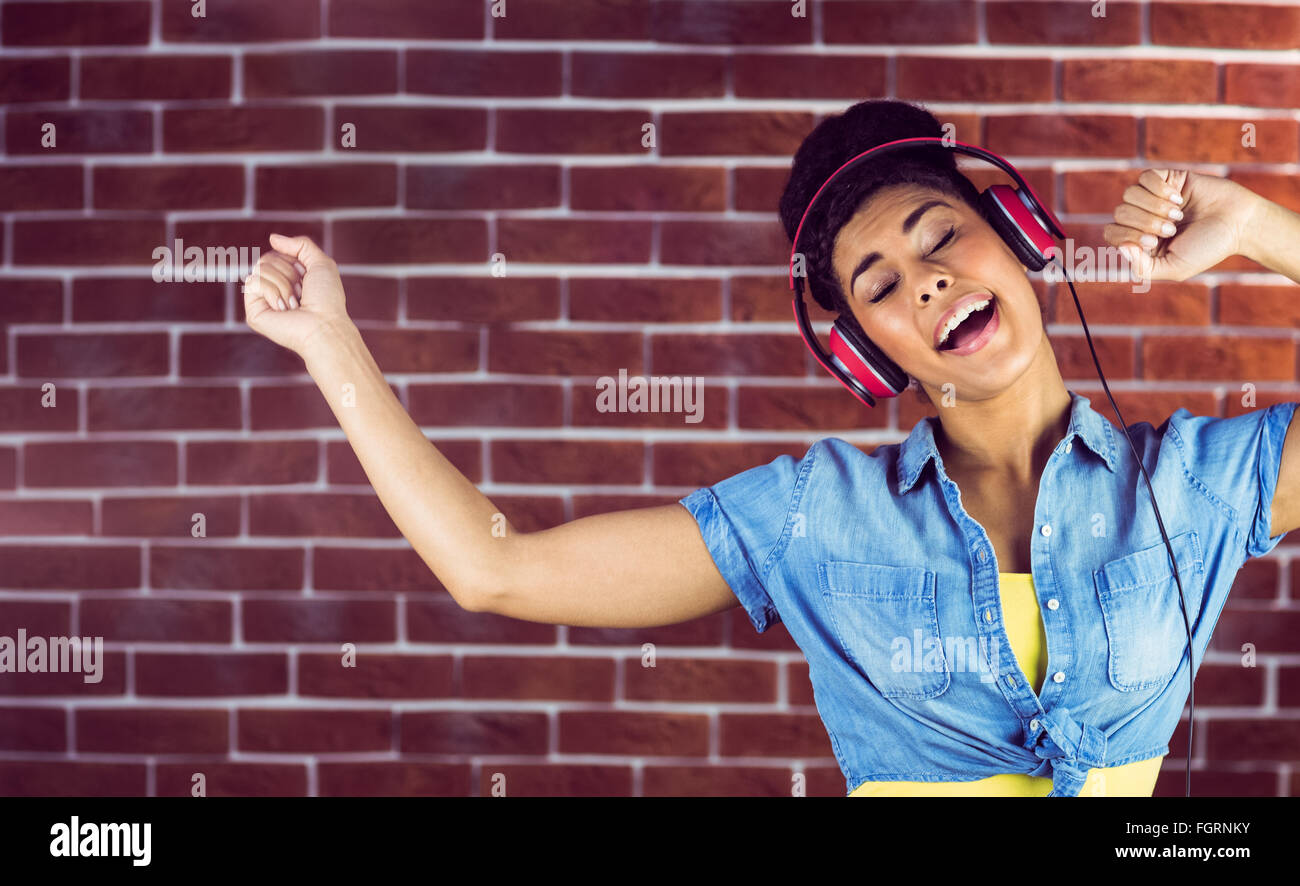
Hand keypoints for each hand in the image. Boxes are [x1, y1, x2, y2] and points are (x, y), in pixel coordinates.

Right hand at [243, 234, 351, 355]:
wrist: (324, 324)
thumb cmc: (327, 298)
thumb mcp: (321, 263)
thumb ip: (301, 245)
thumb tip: (272, 238)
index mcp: (286, 277)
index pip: (276, 253)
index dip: (294, 261)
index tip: (306, 278)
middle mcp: (272, 287)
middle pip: (266, 258)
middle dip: (288, 272)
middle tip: (301, 292)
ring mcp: (261, 299)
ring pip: (259, 268)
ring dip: (284, 284)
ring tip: (294, 303)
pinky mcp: (253, 311)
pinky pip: (253, 282)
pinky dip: (273, 292)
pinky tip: (283, 309)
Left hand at [1104, 168, 1263, 282]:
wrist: (1239, 223)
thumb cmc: (1208, 248)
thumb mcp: (1173, 268)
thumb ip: (1143, 267)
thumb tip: (1121, 247)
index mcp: (1141, 240)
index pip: (1112, 233)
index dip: (1127, 236)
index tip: (1153, 242)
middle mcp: (1144, 217)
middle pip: (1120, 213)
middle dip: (1144, 222)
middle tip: (1171, 229)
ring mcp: (1154, 197)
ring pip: (1129, 194)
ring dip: (1153, 206)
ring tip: (1177, 214)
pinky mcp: (1168, 178)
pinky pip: (1145, 177)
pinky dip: (1159, 188)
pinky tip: (1178, 197)